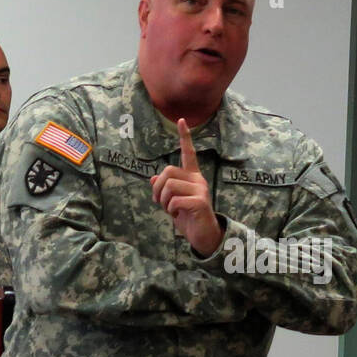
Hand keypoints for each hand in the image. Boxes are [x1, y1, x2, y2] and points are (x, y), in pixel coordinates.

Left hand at [150, 119, 222, 255]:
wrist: (204, 236)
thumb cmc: (188, 217)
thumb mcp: (173, 202)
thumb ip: (165, 189)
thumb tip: (153, 178)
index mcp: (192, 177)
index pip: (189, 153)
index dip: (185, 137)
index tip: (181, 120)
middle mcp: (198, 180)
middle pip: (168, 171)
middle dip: (158, 187)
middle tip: (160, 201)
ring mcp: (200, 190)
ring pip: (169, 186)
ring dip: (164, 201)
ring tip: (171, 209)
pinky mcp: (200, 202)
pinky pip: (174, 200)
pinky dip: (170, 209)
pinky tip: (177, 214)